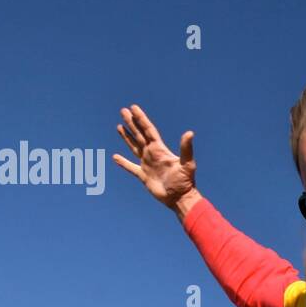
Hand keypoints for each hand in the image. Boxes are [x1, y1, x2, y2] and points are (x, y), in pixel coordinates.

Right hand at [113, 103, 200, 218]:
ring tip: (119, 126)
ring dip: (127, 137)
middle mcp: (152, 154)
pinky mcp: (143, 176)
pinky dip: (123, 162)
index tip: (133, 108)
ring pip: (134, 147)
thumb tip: (190, 133)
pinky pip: (130, 167)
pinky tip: (115, 157)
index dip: (141, 119)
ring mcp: (147, 164)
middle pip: (139, 135)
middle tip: (123, 111)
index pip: (148, 130)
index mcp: (160, 149)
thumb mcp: (187, 163)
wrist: (180, 198)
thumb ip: (186, 148)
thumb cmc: (185, 181)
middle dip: (132, 123)